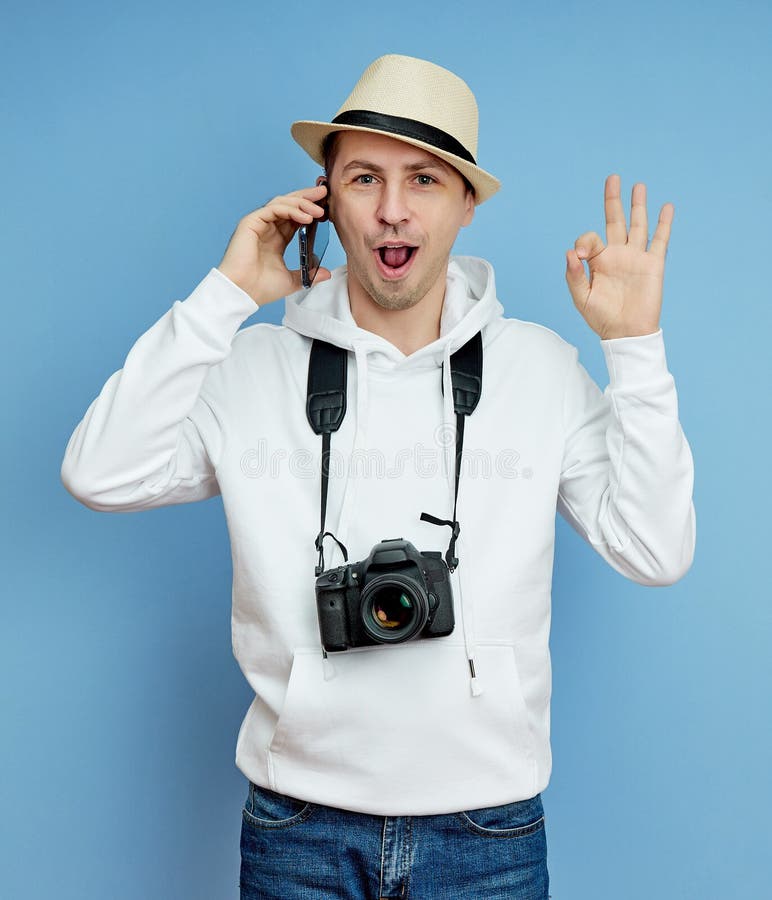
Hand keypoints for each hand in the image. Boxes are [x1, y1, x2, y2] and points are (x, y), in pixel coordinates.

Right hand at [217, 184, 330, 305]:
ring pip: (282, 203)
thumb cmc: (261, 288)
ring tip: (319, 210)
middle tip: (324, 193)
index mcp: (277, 240)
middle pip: (289, 205)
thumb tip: (327, 273)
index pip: (295, 217)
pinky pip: (273, 209)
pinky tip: (305, 217)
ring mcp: (259, 224)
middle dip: (307, 197)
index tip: (327, 209)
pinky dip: (291, 209)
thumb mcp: (293, 280)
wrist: (244, 293)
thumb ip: (309, 274)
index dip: (310, 210)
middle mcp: (268, 229)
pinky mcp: (251, 222)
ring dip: (302, 203)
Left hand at [565, 174, 673, 339]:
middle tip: (613, 178)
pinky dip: (664, 223)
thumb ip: (574, 275)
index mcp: (598, 261)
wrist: (626, 333)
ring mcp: (636, 258)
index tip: (581, 256)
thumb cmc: (602, 318)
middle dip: (613, 200)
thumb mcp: (582, 298)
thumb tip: (570, 252)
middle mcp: (617, 255)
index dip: (584, 241)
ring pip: (638, 224)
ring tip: (638, 186)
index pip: (590, 238)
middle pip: (615, 220)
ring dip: (638, 205)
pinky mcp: (653, 264)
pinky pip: (660, 240)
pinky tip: (666, 207)